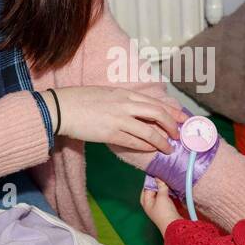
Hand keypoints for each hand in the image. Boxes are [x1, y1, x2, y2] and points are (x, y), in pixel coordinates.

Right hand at [45, 86, 184, 153]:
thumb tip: (136, 110)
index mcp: (125, 94)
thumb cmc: (81, 100)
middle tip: (179, 135)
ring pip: (149, 131)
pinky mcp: (111, 134)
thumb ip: (122, 100)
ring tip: (169, 148)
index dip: (172, 111)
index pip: (155, 102)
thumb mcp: (106, 94)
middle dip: (172, 125)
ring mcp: (119, 119)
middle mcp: (125, 105)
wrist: (62, 107)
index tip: (182, 118)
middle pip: (158, 114)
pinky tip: (152, 151)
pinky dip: (146, 147)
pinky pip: (134, 142)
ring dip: (162, 141)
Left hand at [140, 179, 182, 234]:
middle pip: (154, 190)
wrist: (175, 226)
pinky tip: (174, 188)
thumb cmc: (165, 213)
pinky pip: (168, 197)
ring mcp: (160, 206)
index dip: (151, 179)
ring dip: (165, 188)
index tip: (157, 172)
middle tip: (164, 175)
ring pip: (161, 193)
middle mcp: (151, 204)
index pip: (146, 187)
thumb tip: (158, 177)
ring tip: (170, 180)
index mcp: (146, 202)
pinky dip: (171, 192)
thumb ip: (161, 186)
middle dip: (159, 183)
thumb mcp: (162, 197)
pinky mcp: (168, 208)